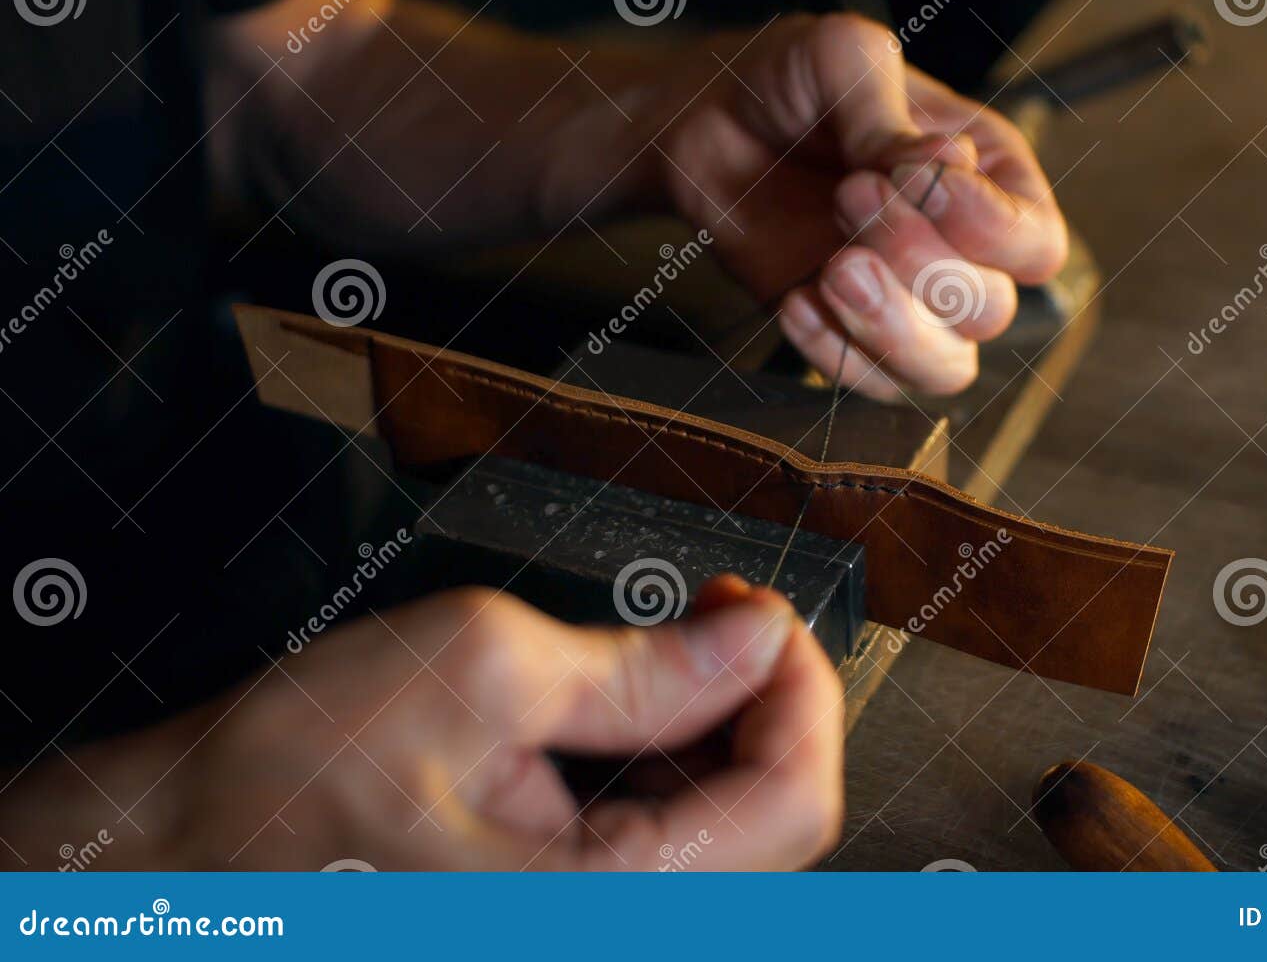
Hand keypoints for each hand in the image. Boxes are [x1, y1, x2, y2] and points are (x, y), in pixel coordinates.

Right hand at [0, 577, 842, 870]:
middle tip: (715, 614)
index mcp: (600, 906)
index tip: (761, 611)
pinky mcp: (574, 912)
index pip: (791, 805)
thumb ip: (645, 665)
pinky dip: (674, 766)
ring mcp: (594, 926)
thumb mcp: (480, 672)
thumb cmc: (301, 776)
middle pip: (773, 822)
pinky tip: (631, 710)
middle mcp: (613, 932)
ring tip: (666, 650)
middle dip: (762, 702)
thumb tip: (757, 637)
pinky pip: (673, 846)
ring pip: (730, 832)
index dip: (801, 689)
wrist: (190, 856)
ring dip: (721, 730)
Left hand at [654, 14, 1068, 399]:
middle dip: (920, 259)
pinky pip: (870, 385)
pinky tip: (795, 297)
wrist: (709, 124)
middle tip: (848, 194)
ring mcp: (906, 303)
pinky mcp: (848, 337)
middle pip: (991, 309)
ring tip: (831, 270)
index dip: (987, 227)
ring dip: (889, 328)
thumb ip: (890, 113)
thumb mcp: (843, 58)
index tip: (912, 176)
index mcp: (990, 176)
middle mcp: (963, 250)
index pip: (1035, 243)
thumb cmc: (791, 82)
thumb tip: (945, 166)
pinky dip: (833, 352)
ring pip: (946, 368)